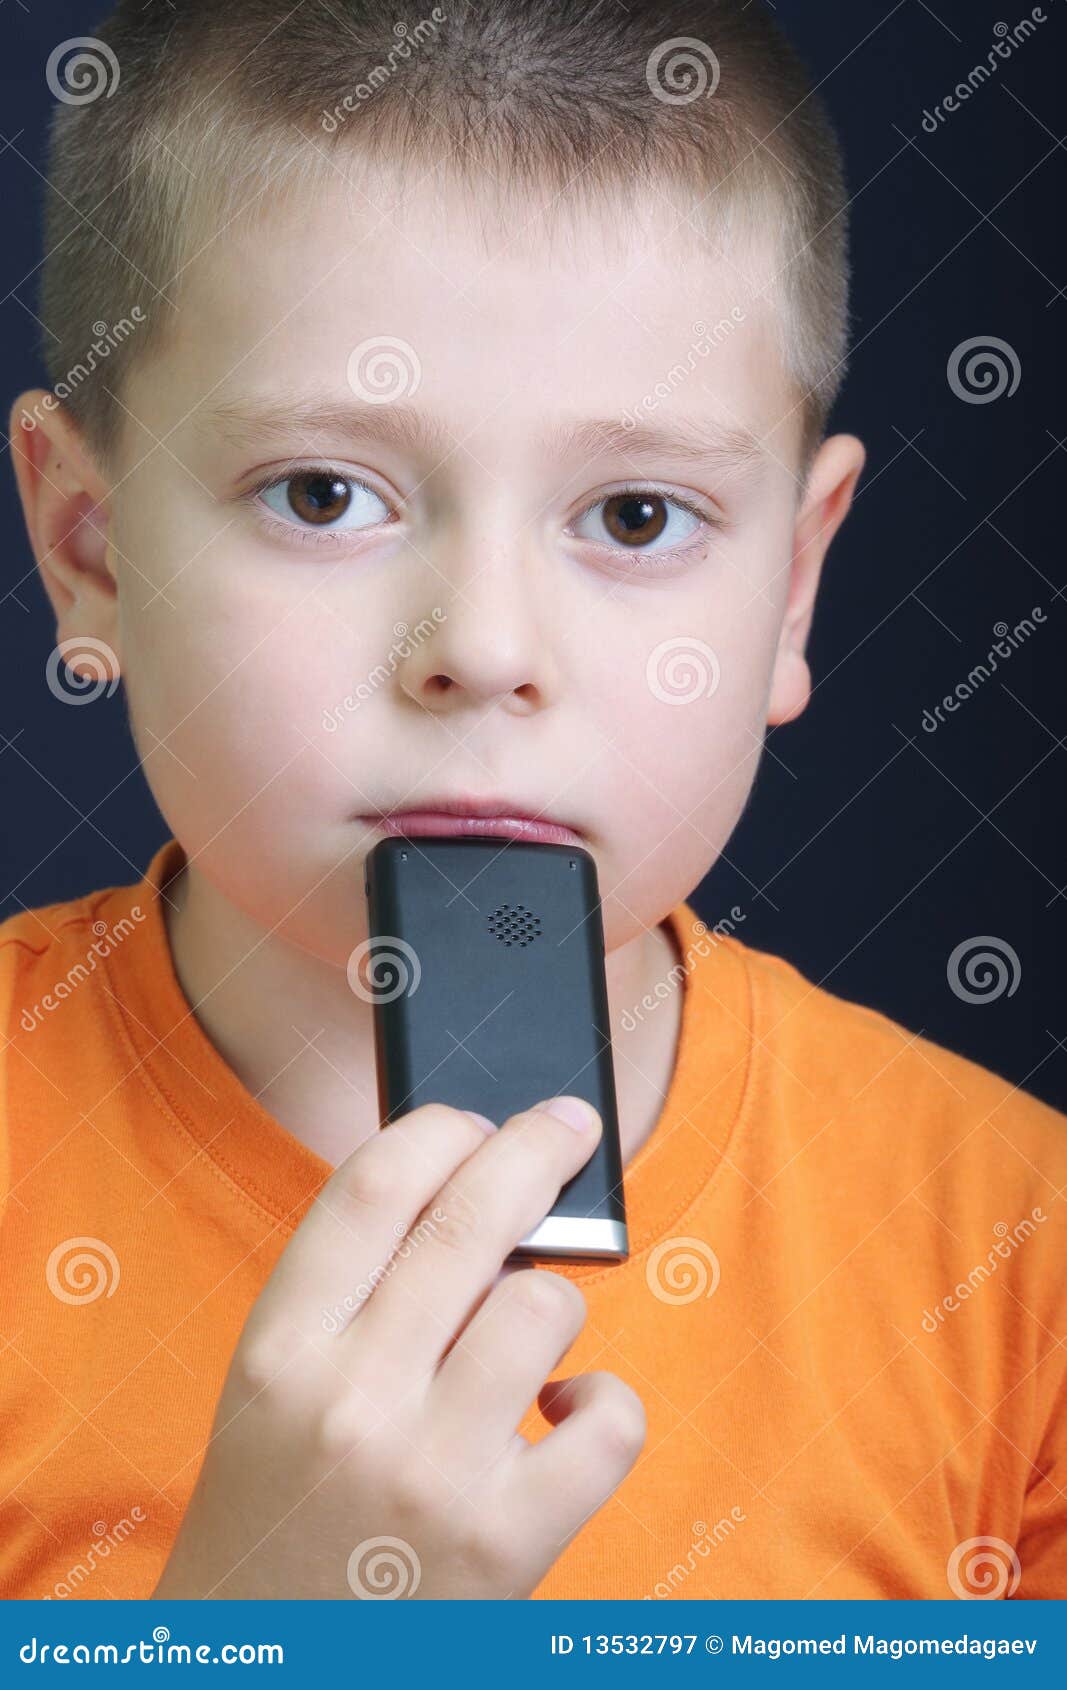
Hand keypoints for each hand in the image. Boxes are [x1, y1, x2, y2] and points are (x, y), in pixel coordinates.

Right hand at [151, 1096, 644, 1598]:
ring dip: (553, 1304)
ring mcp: (432, 1471)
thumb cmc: (278, 1523)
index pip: (370, 1188)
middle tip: (569, 1125)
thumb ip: (347, 1302)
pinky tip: (568, 1417)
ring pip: (545, 1307)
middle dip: (535, 1148)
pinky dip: (608, 1405)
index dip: (437, 1128)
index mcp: (279, 1351)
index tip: (473, 1118)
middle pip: (470, 1219)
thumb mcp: (272, 1397)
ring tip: (529, 1341)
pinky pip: (609, 1421)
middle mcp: (351, 1399)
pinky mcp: (507, 1542)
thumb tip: (467, 1198)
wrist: (263, 1679)